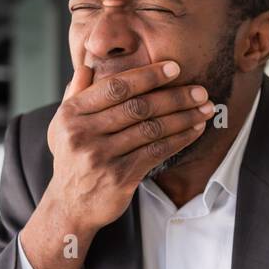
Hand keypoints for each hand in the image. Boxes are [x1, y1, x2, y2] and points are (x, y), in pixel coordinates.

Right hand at [20, 62, 215, 268]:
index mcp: (71, 113)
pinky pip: (156, 152)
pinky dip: (179, 139)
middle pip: (138, 107)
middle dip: (175, 97)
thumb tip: (88, 63)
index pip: (115, 87)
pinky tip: (194, 131)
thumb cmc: (72, 157)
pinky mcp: (120, 178)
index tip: (174, 68)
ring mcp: (102, 157)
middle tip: (200, 91)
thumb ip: (76, 93)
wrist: (70, 205)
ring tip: (205, 109)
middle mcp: (84, 134)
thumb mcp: (63, 124)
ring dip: (183, 118)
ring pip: (151, 129)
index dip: (148, 76)